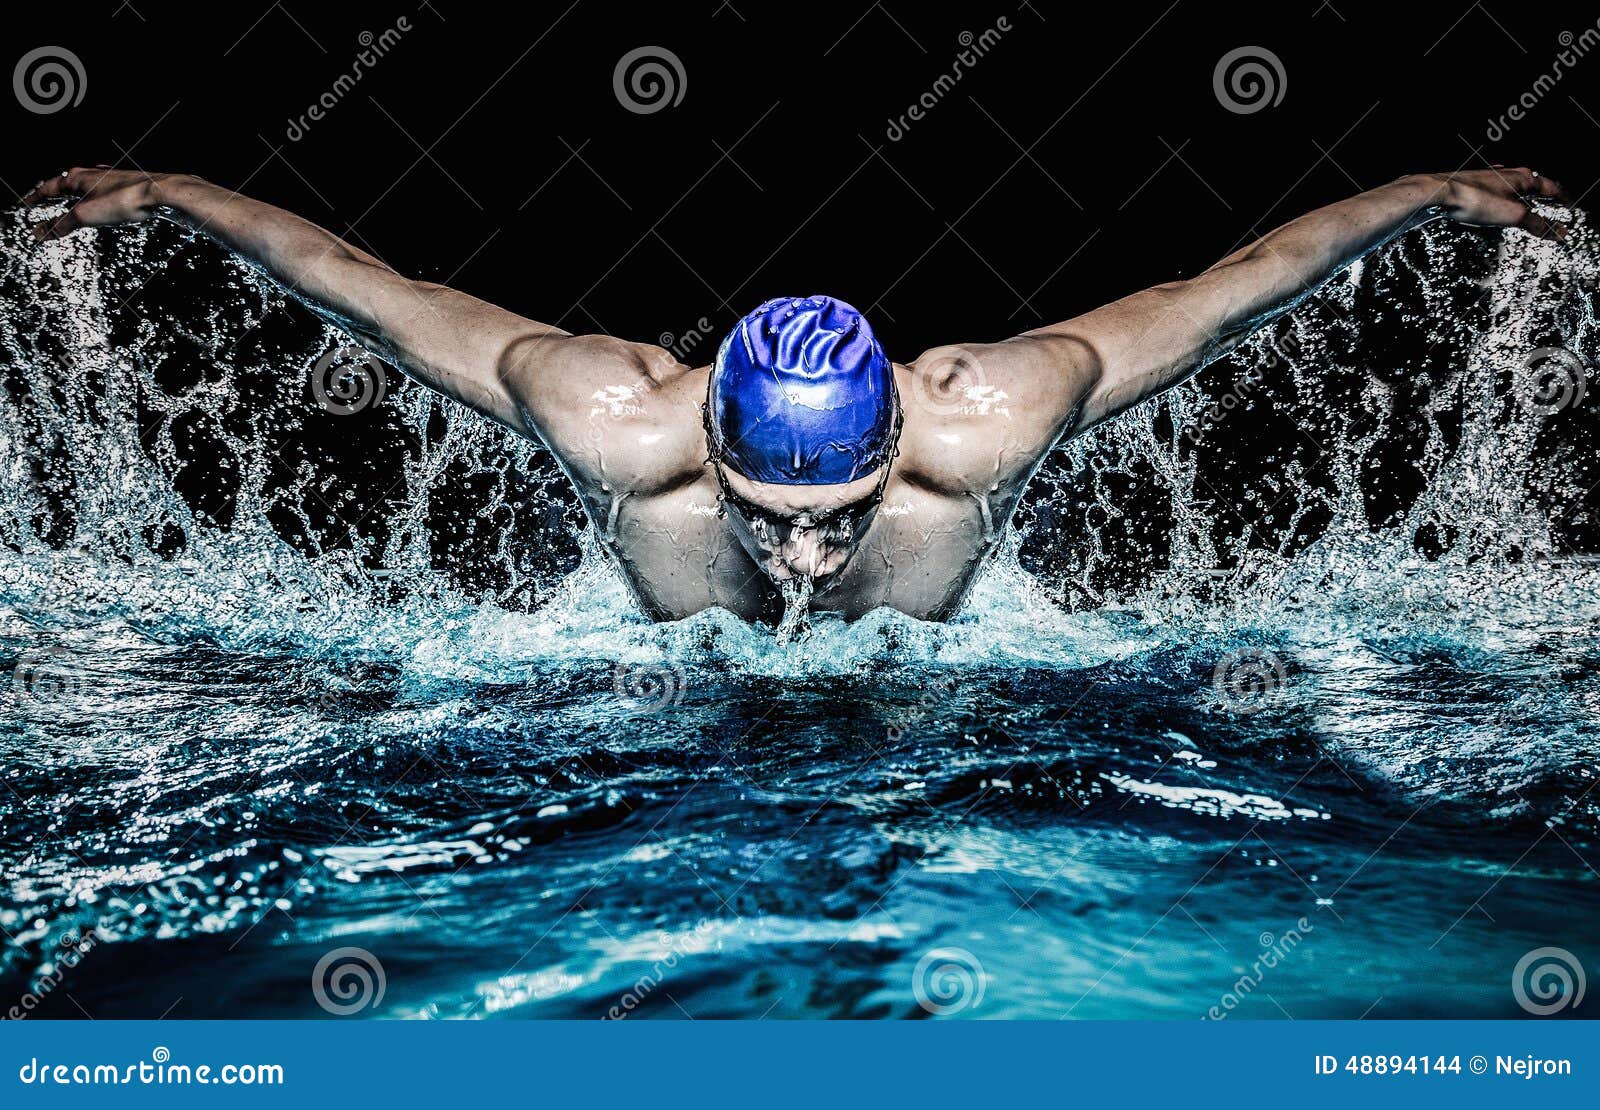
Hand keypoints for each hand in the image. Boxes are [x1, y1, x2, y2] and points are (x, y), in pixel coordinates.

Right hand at [20, 166, 193, 240]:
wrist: (161, 194)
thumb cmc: (124, 199)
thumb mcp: (86, 215)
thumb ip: (62, 224)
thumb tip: (41, 232)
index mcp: (78, 178)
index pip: (48, 187)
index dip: (36, 197)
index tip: (28, 203)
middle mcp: (93, 174)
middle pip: (67, 184)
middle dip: (55, 193)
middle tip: (46, 201)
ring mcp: (112, 179)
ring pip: (88, 186)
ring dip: (77, 195)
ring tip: (71, 202)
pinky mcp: (129, 187)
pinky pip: (106, 192)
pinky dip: (97, 198)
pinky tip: (104, 201)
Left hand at [1404, 167, 1572, 240]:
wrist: (1438, 193)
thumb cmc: (1474, 201)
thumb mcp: (1513, 216)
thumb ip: (1537, 224)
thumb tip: (1560, 233)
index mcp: (1521, 178)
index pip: (1548, 186)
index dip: (1559, 196)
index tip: (1567, 202)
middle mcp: (1505, 174)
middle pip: (1530, 180)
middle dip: (1542, 189)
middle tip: (1550, 196)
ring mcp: (1486, 177)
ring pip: (1510, 180)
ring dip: (1521, 188)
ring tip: (1526, 193)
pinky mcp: (1469, 183)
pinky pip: (1491, 184)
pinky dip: (1499, 188)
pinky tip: (1493, 188)